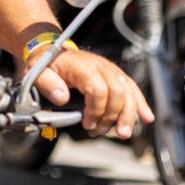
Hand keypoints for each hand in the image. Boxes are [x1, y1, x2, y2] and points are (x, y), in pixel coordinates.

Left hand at [30, 48, 153, 138]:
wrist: (51, 50)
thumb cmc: (46, 65)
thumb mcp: (37, 73)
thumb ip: (47, 84)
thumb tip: (62, 98)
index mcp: (82, 67)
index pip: (98, 90)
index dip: (95, 111)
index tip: (86, 124)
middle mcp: (101, 66)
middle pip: (118, 93)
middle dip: (113, 116)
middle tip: (99, 131)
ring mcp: (111, 70)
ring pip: (129, 92)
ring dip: (129, 115)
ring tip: (123, 133)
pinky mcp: (116, 75)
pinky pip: (132, 88)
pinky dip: (140, 104)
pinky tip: (146, 118)